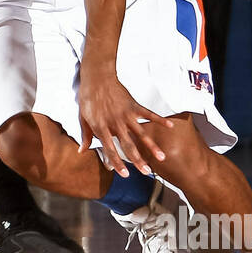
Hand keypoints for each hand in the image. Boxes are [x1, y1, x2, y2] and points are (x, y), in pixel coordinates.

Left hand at [77, 58, 171, 177]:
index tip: (126, 175)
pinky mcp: (134, 105)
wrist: (97, 77)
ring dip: (152, 146)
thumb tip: (81, 151)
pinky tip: (169, 126)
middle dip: (138, 160)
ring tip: (161, 157)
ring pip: (141, 133)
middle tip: (147, 172)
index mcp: (101, 128)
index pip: (111, 150)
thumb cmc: (88, 98)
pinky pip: (148, 114)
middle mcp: (115, 123)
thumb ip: (85, 135)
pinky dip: (159, 119)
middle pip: (129, 145)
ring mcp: (126, 115)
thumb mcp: (83, 118)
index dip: (118, 163)